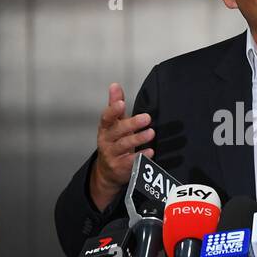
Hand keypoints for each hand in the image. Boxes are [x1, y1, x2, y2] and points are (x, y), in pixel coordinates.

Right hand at [89, 82, 153, 209]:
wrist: (107, 171)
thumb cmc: (113, 142)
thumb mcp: (113, 124)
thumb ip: (115, 106)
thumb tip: (115, 85)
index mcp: (105, 128)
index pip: (106, 118)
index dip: (112, 111)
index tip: (121, 103)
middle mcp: (106, 141)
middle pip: (117, 131)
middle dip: (131, 124)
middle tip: (146, 118)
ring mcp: (112, 155)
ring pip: (124, 146)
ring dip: (138, 139)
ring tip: (151, 133)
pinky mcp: (120, 168)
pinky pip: (130, 162)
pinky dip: (141, 156)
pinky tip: (150, 151)